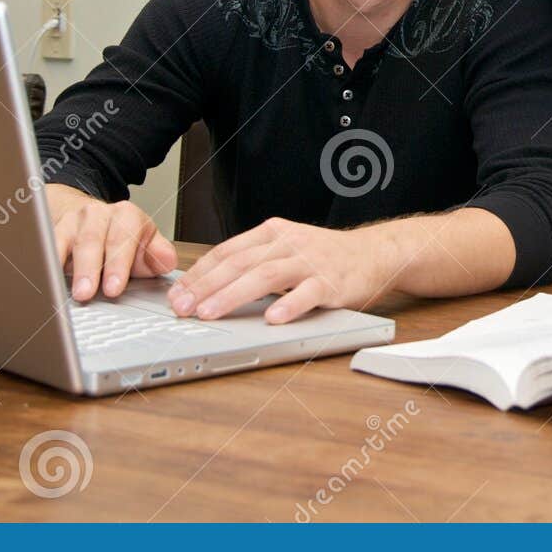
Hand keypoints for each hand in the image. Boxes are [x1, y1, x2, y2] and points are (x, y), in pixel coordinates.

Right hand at [46, 183, 177, 301]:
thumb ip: (159, 255)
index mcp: (127, 215)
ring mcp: (73, 221)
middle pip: (92, 240)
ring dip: (65, 267)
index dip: (118, 265)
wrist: (92, 222)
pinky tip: (44, 279)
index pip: (123, 238)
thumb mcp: (145, 245)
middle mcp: (98, 214)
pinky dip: (44, 262)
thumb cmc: (123, 239)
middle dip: (90, 269)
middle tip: (87, 293)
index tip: (114, 289)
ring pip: (67, 241)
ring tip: (64, 290)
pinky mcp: (52, 230)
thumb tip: (167, 261)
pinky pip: (45, 245)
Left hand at [168, 217, 396, 324]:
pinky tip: (273, 319)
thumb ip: (254, 261)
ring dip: (234, 296)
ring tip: (211, 313)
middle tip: (182, 308)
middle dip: (206, 287)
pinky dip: (289, 305)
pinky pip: (308, 294)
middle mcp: (288, 243)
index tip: (176, 294)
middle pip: (240, 264)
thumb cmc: (324, 257)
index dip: (198, 274)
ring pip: (266, 276)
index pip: (227, 252)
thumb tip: (208, 286)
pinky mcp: (332, 282)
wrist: (374, 254)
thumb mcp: (286, 248)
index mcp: (272, 233)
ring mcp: (310, 262)